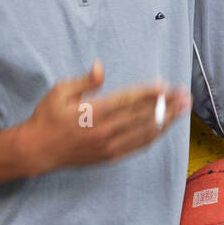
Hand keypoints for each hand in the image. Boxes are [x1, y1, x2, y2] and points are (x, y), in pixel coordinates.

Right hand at [18, 60, 188, 175]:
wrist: (38, 150)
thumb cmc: (48, 117)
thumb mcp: (60, 91)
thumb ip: (84, 80)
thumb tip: (100, 67)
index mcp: (93, 111)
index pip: (129, 99)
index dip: (151, 92)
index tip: (167, 85)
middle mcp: (105, 130)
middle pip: (143, 115)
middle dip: (167, 104)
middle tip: (185, 95)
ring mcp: (109, 146)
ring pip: (145, 132)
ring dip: (167, 120)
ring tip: (183, 110)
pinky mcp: (110, 157)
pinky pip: (138, 146)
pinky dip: (154, 136)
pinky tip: (165, 127)